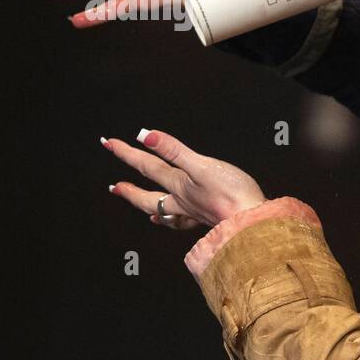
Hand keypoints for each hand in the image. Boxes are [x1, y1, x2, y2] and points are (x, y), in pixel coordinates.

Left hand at [103, 128, 265, 229]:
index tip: (109, 144)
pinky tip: (174, 220)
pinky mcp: (211, 218)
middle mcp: (183, 200)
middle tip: (114, 188)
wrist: (250, 223)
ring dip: (150, 207)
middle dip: (130, 191)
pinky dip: (175, 221)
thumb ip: (174, 151)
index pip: (148, 166)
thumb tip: (146, 136)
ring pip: (165, 211)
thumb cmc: (231, 194)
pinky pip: (185, 221)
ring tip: (141, 208)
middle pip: (149, 196)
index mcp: (179, 185)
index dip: (128, 153)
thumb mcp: (202, 166)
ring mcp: (195, 212)